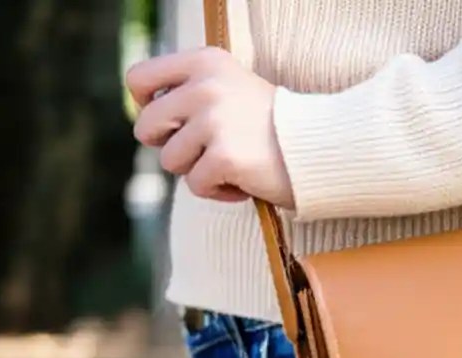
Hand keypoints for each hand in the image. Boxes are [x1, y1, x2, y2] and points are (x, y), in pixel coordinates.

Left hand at [126, 48, 294, 206]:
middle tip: (204, 150)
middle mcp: (206, 86)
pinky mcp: (224, 157)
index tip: (171, 121)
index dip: (146, 106)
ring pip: (170, 161)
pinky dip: (218, 191)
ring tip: (231, 163)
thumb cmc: (273, 125)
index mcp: (205, 62)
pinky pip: (196, 186)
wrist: (322, 146)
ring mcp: (214, 121)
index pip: (139, 78)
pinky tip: (243, 181)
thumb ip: (190, 93)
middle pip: (147, 126)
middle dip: (170, 146)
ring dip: (198, 171)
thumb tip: (147, 122)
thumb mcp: (230, 88)